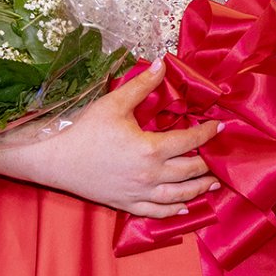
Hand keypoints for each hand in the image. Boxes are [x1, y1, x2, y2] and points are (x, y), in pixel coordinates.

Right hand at [0, 62, 221, 217]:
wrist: (54, 159)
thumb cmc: (84, 129)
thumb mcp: (114, 102)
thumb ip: (143, 85)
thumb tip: (162, 64)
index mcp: (150, 149)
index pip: (190, 141)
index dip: (208, 133)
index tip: (221, 126)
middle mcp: (150, 175)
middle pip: (189, 171)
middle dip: (209, 165)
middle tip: (222, 159)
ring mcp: (138, 193)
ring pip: (178, 196)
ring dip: (198, 190)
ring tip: (212, 184)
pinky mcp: (126, 204)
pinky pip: (156, 212)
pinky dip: (174, 211)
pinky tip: (184, 208)